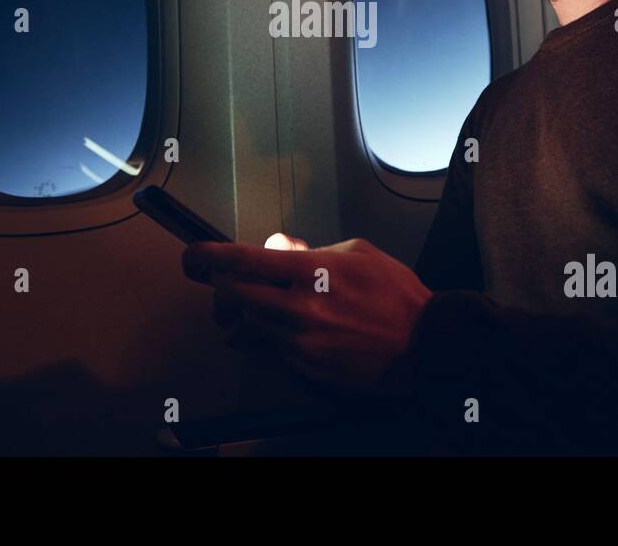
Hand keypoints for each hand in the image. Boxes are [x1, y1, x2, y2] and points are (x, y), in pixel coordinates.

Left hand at [183, 237, 432, 392]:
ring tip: (259, 308)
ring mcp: (298, 343)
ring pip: (241, 329)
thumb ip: (309, 250)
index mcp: (310, 272)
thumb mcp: (357, 252)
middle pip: (230, 297)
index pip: (242, 261)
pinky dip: (260, 340)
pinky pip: (262, 354)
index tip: (193, 255)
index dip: (209, 256)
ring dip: (241, 317)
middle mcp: (298, 309)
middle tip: (229, 281)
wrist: (425, 345)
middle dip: (223, 287)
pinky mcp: (303, 369)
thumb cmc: (396, 295)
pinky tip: (280, 330)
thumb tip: (275, 247)